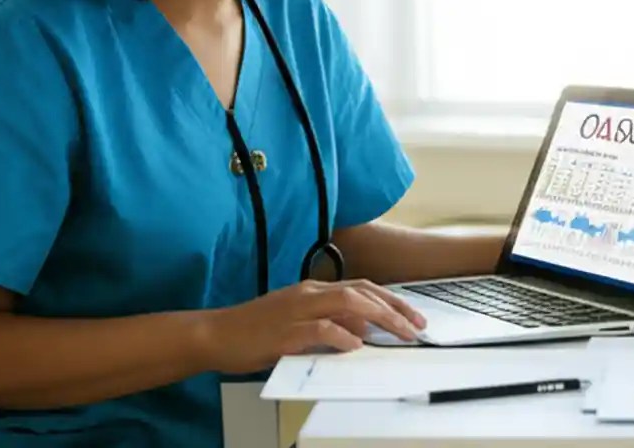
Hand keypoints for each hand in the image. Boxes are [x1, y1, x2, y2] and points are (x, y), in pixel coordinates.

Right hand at [200, 279, 427, 373]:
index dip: (392, 300)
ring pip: (348, 303)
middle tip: (417, 326)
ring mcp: (298, 310)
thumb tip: (362, 332)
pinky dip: (342, 335)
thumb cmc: (256, 330)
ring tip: (400, 334)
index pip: (363, 287)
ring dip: (380, 318)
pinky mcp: (285, 331)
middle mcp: (310, 293)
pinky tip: (356, 345)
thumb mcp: (300, 322)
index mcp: (314, 289)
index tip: (414, 316)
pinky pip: (320, 329)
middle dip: (396, 308)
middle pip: (363, 292)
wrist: (216, 334)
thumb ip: (331, 323)